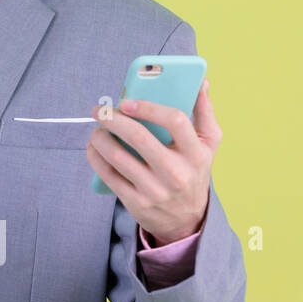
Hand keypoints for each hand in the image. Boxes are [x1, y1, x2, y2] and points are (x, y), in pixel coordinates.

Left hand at [87, 78, 220, 244]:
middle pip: (138, 137)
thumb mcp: (208, 145)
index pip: (175, 121)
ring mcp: (155, 189)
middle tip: (99, 110)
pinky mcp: (135, 202)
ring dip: (99, 137)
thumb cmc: (193, 171)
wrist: (186, 219)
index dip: (148, 107)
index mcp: (196, 154)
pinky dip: (95, 155)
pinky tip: (94, 146)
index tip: (126, 101)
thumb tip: (201, 82)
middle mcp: (176, 173)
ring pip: (117, 156)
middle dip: (112, 119)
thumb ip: (204, 112)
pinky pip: (107, 174)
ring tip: (97, 128)